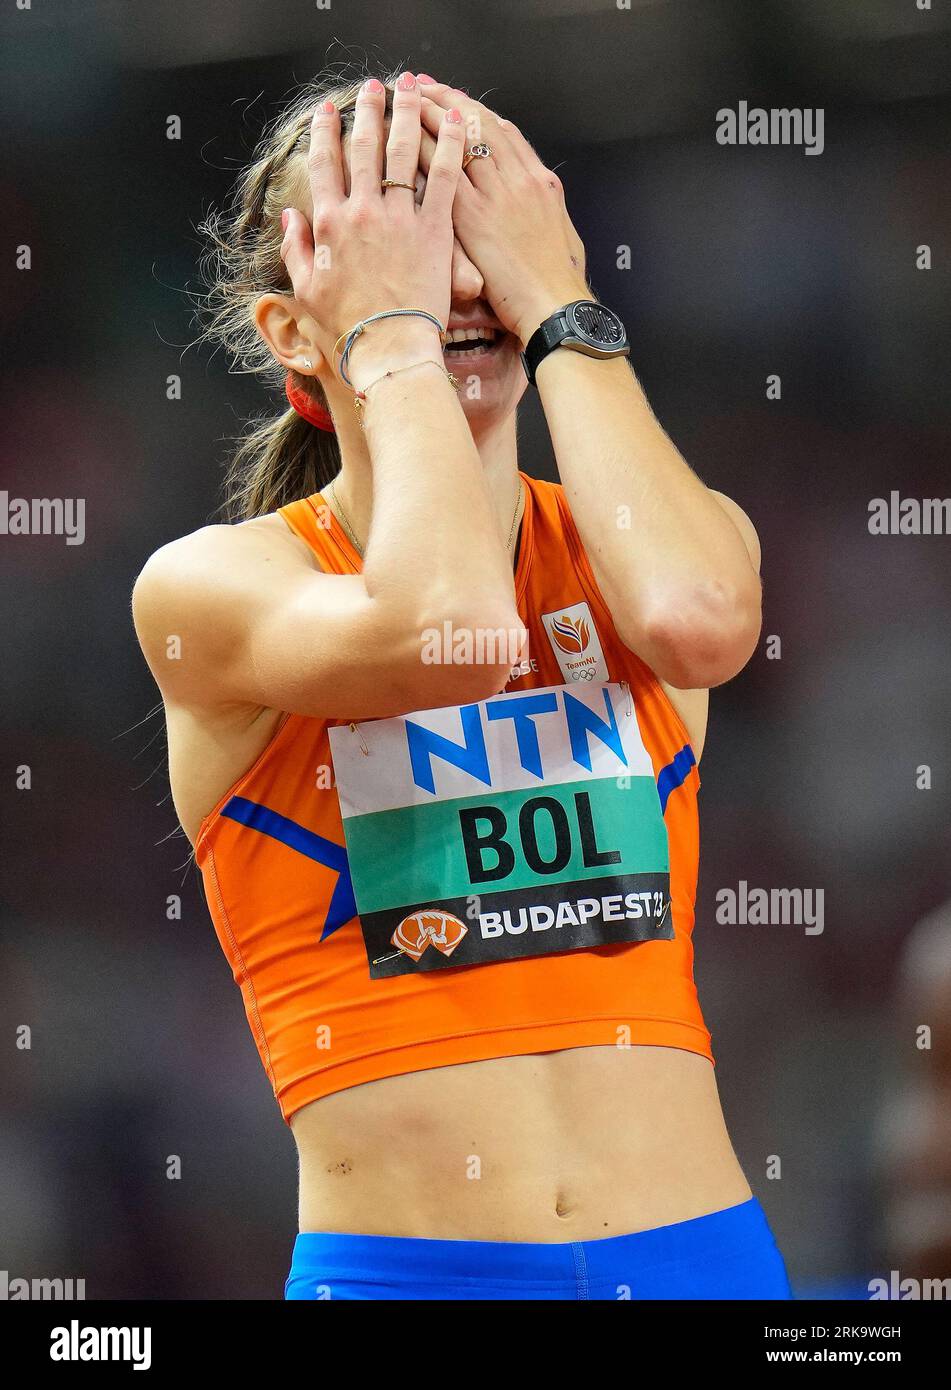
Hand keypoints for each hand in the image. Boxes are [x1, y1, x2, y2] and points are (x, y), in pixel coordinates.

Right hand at [280, 75, 466, 387]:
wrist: (389, 350)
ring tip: (410, 87)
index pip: (324, 163)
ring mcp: (400, 218)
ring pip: (402, 151)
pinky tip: (454, 120)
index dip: (325, 131)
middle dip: (367, 110)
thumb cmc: (347, 329)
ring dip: (406, 113)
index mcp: (329, 224)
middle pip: (363, 146)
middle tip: (373, 87)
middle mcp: (363, 212)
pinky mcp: (434, 230)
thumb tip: (291, 217)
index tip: (328, 109)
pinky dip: (450, 144)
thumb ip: (296, 249)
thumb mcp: (307, 291)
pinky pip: (444, 177)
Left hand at [416, 80, 589, 343]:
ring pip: (460, 138)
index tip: (455, 101)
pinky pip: (444, 172)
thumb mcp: (561, 239)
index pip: (504, 132)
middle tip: (423, 86)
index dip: (474, 112)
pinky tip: (403, 139)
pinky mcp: (476, 218)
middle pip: (480, 123)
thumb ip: (542, 212)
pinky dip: (424, 150)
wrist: (558, 309)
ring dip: (430, 115)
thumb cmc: (558, 287)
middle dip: (448, 100)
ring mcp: (498, 195)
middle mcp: (521, 179)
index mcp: (542, 183)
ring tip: (405, 100)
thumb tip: (537, 199)